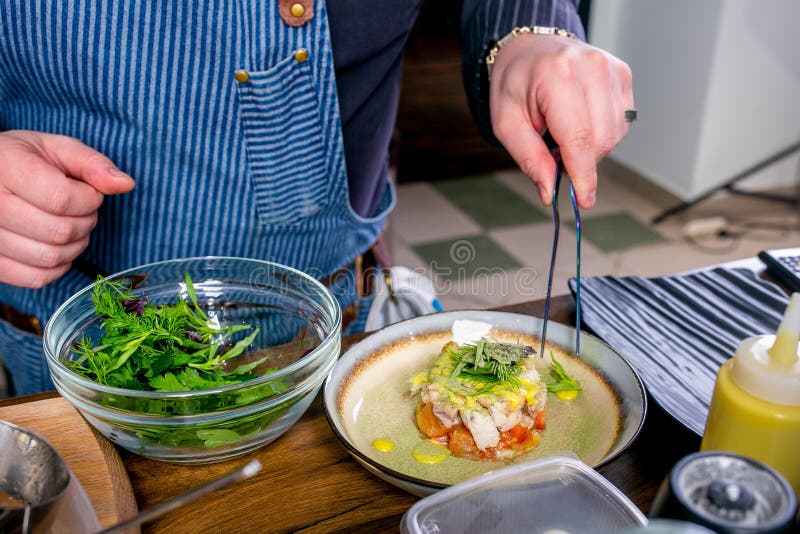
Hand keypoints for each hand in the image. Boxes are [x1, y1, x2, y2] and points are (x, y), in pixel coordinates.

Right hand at [0, 130, 134, 287]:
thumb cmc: (26, 160)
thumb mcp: (58, 149)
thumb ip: (92, 164)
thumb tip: (126, 184)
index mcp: (6, 169)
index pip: (61, 199)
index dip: (89, 199)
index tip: (88, 192)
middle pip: (59, 232)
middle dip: (85, 221)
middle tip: (80, 209)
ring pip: (50, 257)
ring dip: (75, 245)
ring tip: (68, 224)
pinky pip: (36, 277)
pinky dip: (58, 265)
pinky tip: (56, 245)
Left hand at [489, 34, 633, 207]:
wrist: (531, 47)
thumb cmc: (516, 83)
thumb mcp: (507, 122)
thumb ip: (529, 158)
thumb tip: (549, 192)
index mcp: (557, 75)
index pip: (579, 138)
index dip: (583, 175)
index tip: (584, 200)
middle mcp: (591, 68)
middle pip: (599, 141)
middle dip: (579, 160)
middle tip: (554, 152)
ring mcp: (611, 69)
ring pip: (614, 135)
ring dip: (590, 147)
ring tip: (564, 130)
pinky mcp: (623, 74)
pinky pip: (621, 123)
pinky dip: (602, 132)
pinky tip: (581, 120)